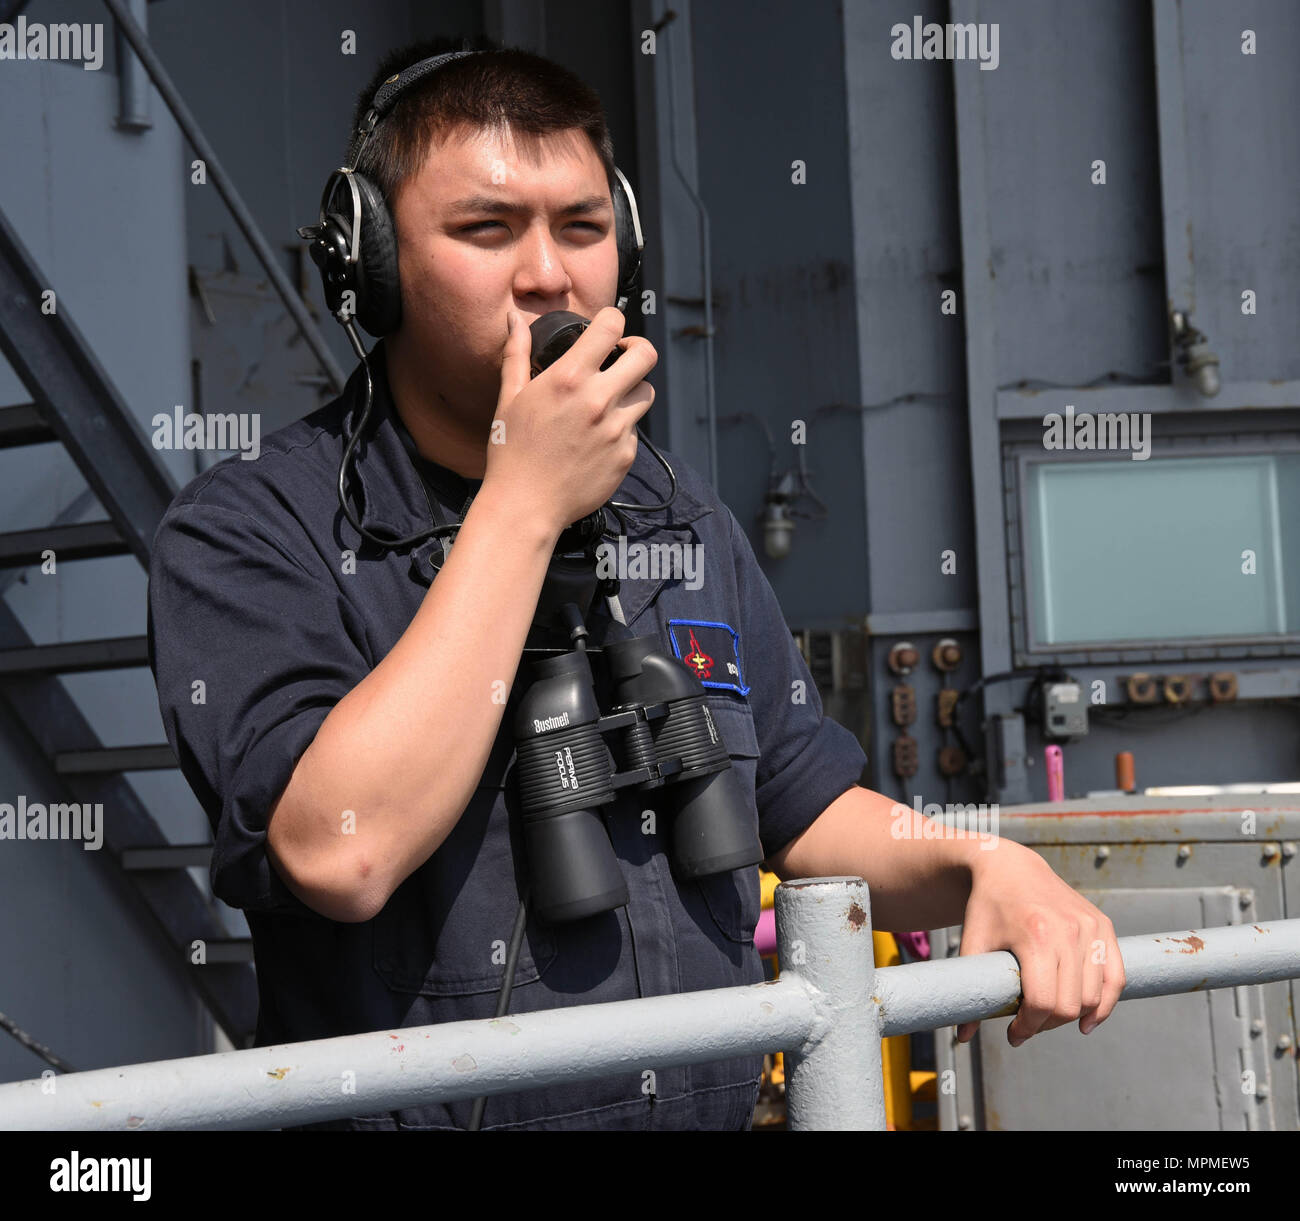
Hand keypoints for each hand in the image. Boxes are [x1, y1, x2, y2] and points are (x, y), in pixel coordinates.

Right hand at [485, 306, 657, 533]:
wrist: (526, 505)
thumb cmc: (512, 451)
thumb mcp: (510, 398)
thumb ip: (516, 353)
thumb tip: (514, 319)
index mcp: (569, 378)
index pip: (611, 325)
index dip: (613, 321)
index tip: (608, 330)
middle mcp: (599, 400)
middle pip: (646, 355)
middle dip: (637, 349)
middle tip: (624, 357)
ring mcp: (617, 430)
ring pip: (646, 393)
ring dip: (632, 391)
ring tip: (608, 402)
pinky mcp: (626, 455)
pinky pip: (634, 430)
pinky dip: (621, 430)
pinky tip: (595, 441)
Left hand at [954, 840, 1124, 1046]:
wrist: (1009, 866)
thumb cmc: (987, 905)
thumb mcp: (972, 942)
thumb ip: (969, 988)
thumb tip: (962, 1036)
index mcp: (1036, 935)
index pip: (1044, 1002)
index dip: (1028, 1027)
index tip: (1014, 1034)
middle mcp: (1069, 930)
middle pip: (1070, 1004)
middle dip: (1047, 1025)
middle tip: (1027, 1026)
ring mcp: (1090, 927)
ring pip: (1094, 996)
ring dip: (1073, 1017)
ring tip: (1048, 1019)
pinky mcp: (1103, 925)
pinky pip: (1116, 976)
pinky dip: (1105, 1003)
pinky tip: (1087, 1020)